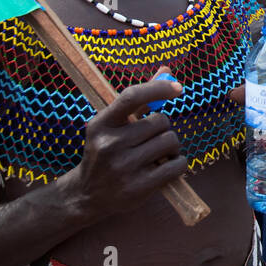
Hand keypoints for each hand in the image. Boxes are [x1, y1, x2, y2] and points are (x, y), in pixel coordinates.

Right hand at [61, 72, 186, 222]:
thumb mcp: (112, 126)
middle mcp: (110, 144)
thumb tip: (167, 71)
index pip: (131, 97)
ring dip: (172, 146)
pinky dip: (178, 163)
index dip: (158, 89)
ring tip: (159, 154)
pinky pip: (177, 165)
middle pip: (161, 121)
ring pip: (171, 141)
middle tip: (153, 138)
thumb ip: (139, 100)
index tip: (177, 88)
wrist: (87, 194)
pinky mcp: (139, 187)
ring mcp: (124, 167)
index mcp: (101, 124)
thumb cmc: (106, 152)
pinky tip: (166, 167)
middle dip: (164, 128)